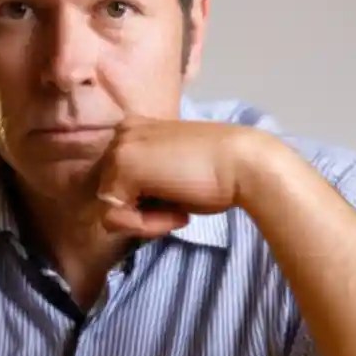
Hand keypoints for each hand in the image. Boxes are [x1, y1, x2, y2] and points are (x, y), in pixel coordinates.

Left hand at [95, 116, 265, 237]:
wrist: (244, 164)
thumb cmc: (218, 173)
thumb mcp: (171, 171)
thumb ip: (144, 181)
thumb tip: (116, 213)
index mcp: (134, 129)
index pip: (118, 181)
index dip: (144, 202)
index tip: (176, 199)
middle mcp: (122, 134)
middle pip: (111, 194)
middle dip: (143, 210)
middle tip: (180, 207)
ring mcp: (120, 149)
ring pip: (111, 208)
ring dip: (146, 220)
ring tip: (179, 210)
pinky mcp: (123, 170)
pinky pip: (118, 217)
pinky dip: (147, 226)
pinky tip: (178, 213)